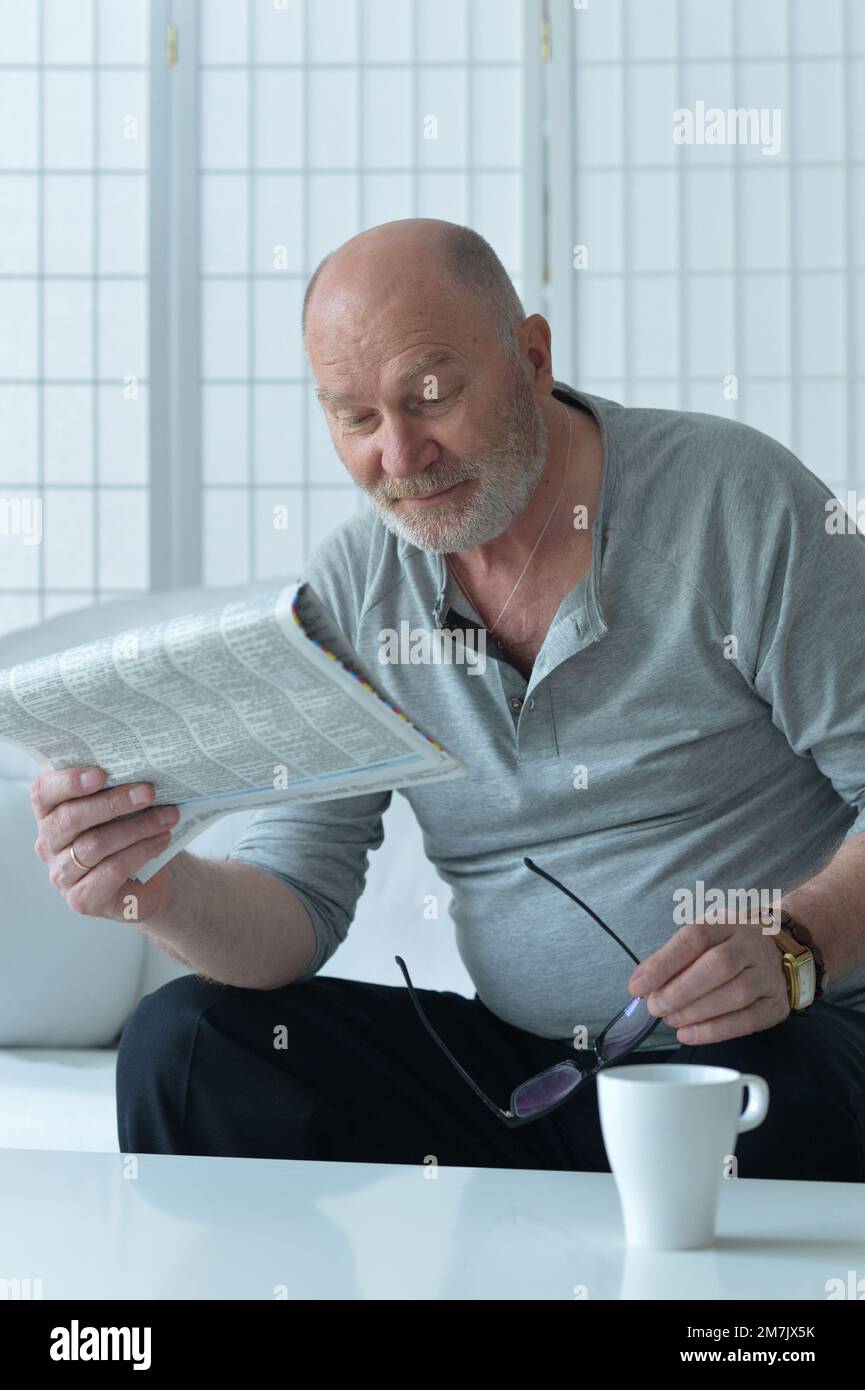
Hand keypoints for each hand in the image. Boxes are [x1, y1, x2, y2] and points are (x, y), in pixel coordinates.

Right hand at [30, 765, 180, 923]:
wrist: (151, 877)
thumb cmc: (130, 830)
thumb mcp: (121, 805)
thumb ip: (116, 786)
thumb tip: (140, 766)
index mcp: (49, 812)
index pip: (43, 792)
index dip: (68, 781)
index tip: (102, 773)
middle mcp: (48, 843)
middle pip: (71, 818)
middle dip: (113, 802)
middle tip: (148, 792)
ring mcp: (61, 874)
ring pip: (95, 844)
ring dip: (137, 827)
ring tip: (168, 816)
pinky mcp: (81, 899)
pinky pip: (111, 870)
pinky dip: (141, 851)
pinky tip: (162, 840)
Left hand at [627, 914, 790, 1044]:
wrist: (777, 951)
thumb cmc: (727, 946)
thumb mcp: (702, 938)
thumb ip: (674, 958)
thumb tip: (644, 986)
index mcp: (726, 923)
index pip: (694, 938)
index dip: (663, 963)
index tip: (637, 985)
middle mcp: (751, 946)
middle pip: (718, 965)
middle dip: (680, 991)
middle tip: (655, 1007)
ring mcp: (768, 974)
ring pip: (736, 994)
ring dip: (696, 1012)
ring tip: (671, 1019)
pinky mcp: (776, 1004)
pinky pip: (748, 1021)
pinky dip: (715, 1031)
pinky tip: (690, 1034)